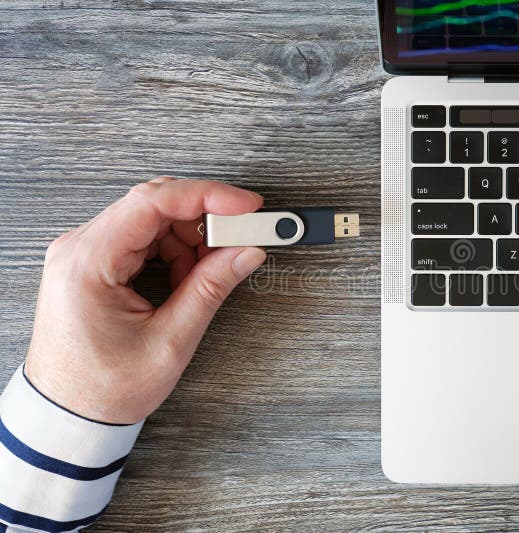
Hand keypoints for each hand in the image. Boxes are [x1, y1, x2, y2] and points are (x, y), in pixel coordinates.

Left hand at [24, 178, 265, 423]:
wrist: (68, 414)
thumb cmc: (103, 388)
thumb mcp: (169, 341)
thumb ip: (211, 288)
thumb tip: (246, 252)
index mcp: (88, 262)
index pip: (153, 202)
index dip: (208, 196)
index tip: (246, 206)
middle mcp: (79, 248)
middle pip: (155, 206)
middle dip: (205, 220)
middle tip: (242, 239)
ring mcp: (85, 253)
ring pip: (153, 220)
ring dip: (191, 240)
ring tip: (209, 275)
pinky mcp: (95, 262)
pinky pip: (143, 238)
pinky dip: (174, 252)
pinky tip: (187, 279)